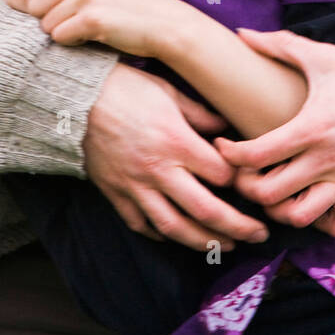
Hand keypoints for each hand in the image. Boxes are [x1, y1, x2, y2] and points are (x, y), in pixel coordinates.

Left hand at [18, 0, 191, 59]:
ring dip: (64, 31)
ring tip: (89, 25)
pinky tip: (95, 34)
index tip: (69, 6)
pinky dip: (74, 42)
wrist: (161, 22)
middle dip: (50, 18)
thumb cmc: (125, 0)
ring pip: (44, 24)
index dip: (45, 3)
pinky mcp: (92, 18)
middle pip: (33, 5)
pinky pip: (59, 37)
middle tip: (79, 18)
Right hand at [83, 62, 271, 251]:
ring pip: (176, 228)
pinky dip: (161, 235)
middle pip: (206, 210)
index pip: (220, 175)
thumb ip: (201, 114)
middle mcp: (159, 170)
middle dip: (237, 227)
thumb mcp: (169, 91)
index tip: (249, 182)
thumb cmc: (126, 88)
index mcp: (176, 142)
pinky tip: (177, 236)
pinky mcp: (116, 195)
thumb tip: (228, 128)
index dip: (239, 180)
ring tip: (225, 246)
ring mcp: (135, 187)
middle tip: (258, 234)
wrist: (75, 99)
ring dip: (205, 242)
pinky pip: (142, 225)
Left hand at [212, 29, 334, 237]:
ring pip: (299, 216)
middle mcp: (328, 159)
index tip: (224, 146)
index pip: (256, 155)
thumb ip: (280, 46)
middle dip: (246, 187)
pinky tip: (308, 200)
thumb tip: (242, 33)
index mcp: (312, 127)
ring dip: (277, 209)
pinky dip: (317, 221)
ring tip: (271, 191)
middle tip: (243, 173)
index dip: (230, 156)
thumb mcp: (323, 56)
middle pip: (269, 193)